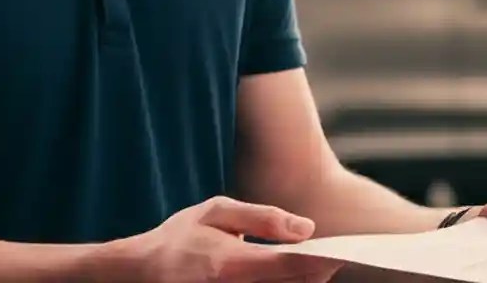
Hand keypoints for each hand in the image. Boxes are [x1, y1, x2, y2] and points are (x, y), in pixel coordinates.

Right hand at [126, 196, 344, 282]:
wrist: (141, 271)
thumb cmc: (180, 237)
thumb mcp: (216, 211)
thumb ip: (262, 217)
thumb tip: (308, 229)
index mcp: (228, 265)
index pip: (288, 267)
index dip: (321, 261)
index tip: (345, 252)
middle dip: (318, 272)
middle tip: (336, 256)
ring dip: (304, 281)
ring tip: (317, 263)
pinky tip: (295, 273)